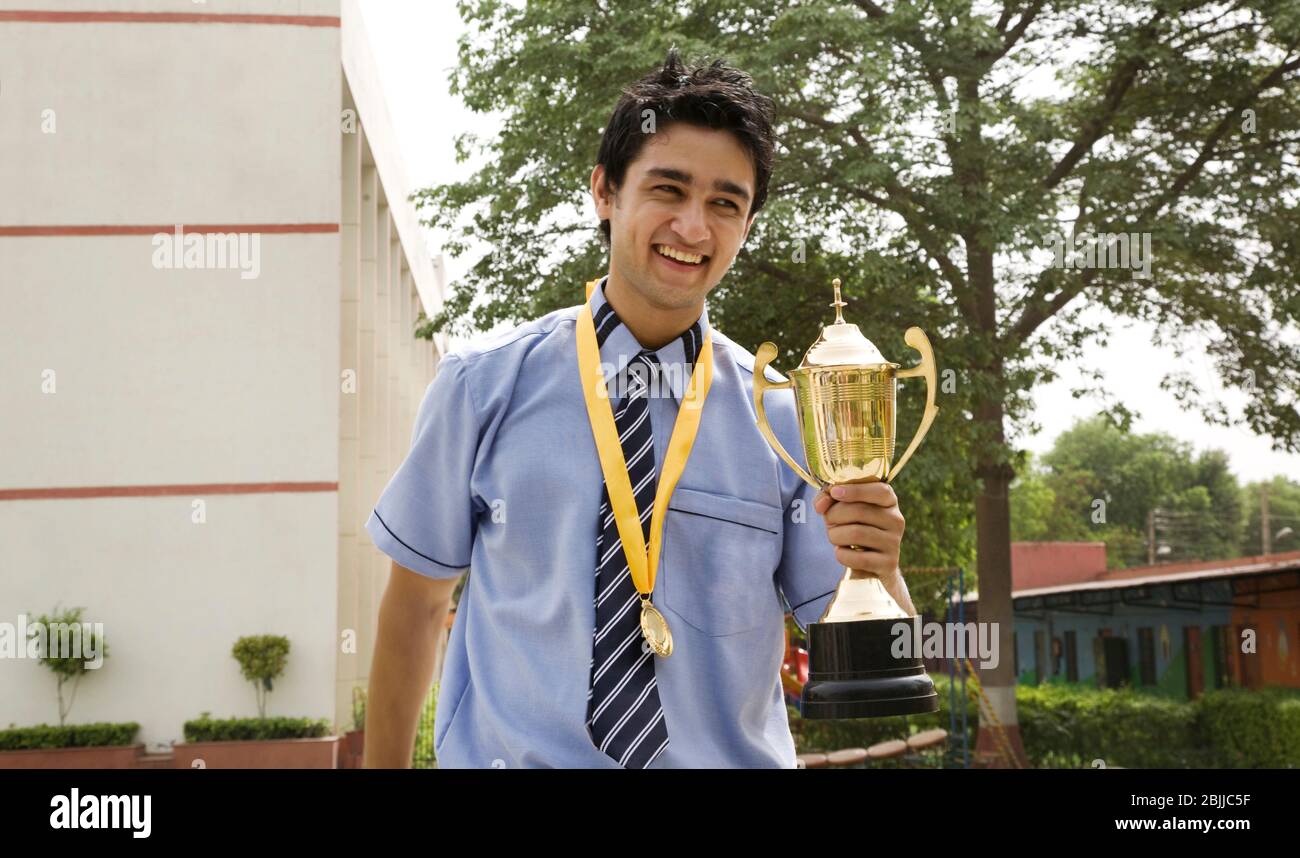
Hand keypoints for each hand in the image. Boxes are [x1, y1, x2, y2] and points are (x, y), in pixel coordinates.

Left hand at [812, 482, 914, 614]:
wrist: (869, 563)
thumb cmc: (852, 526)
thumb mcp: (840, 507)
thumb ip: (827, 498)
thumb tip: (821, 505)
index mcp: (888, 500)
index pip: (880, 491)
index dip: (856, 490)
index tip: (835, 492)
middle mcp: (896, 519)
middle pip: (859, 511)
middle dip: (834, 515)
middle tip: (829, 522)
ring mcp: (894, 542)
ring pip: (856, 533)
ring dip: (835, 535)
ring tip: (835, 537)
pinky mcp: (889, 563)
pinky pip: (859, 558)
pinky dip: (842, 555)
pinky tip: (841, 552)